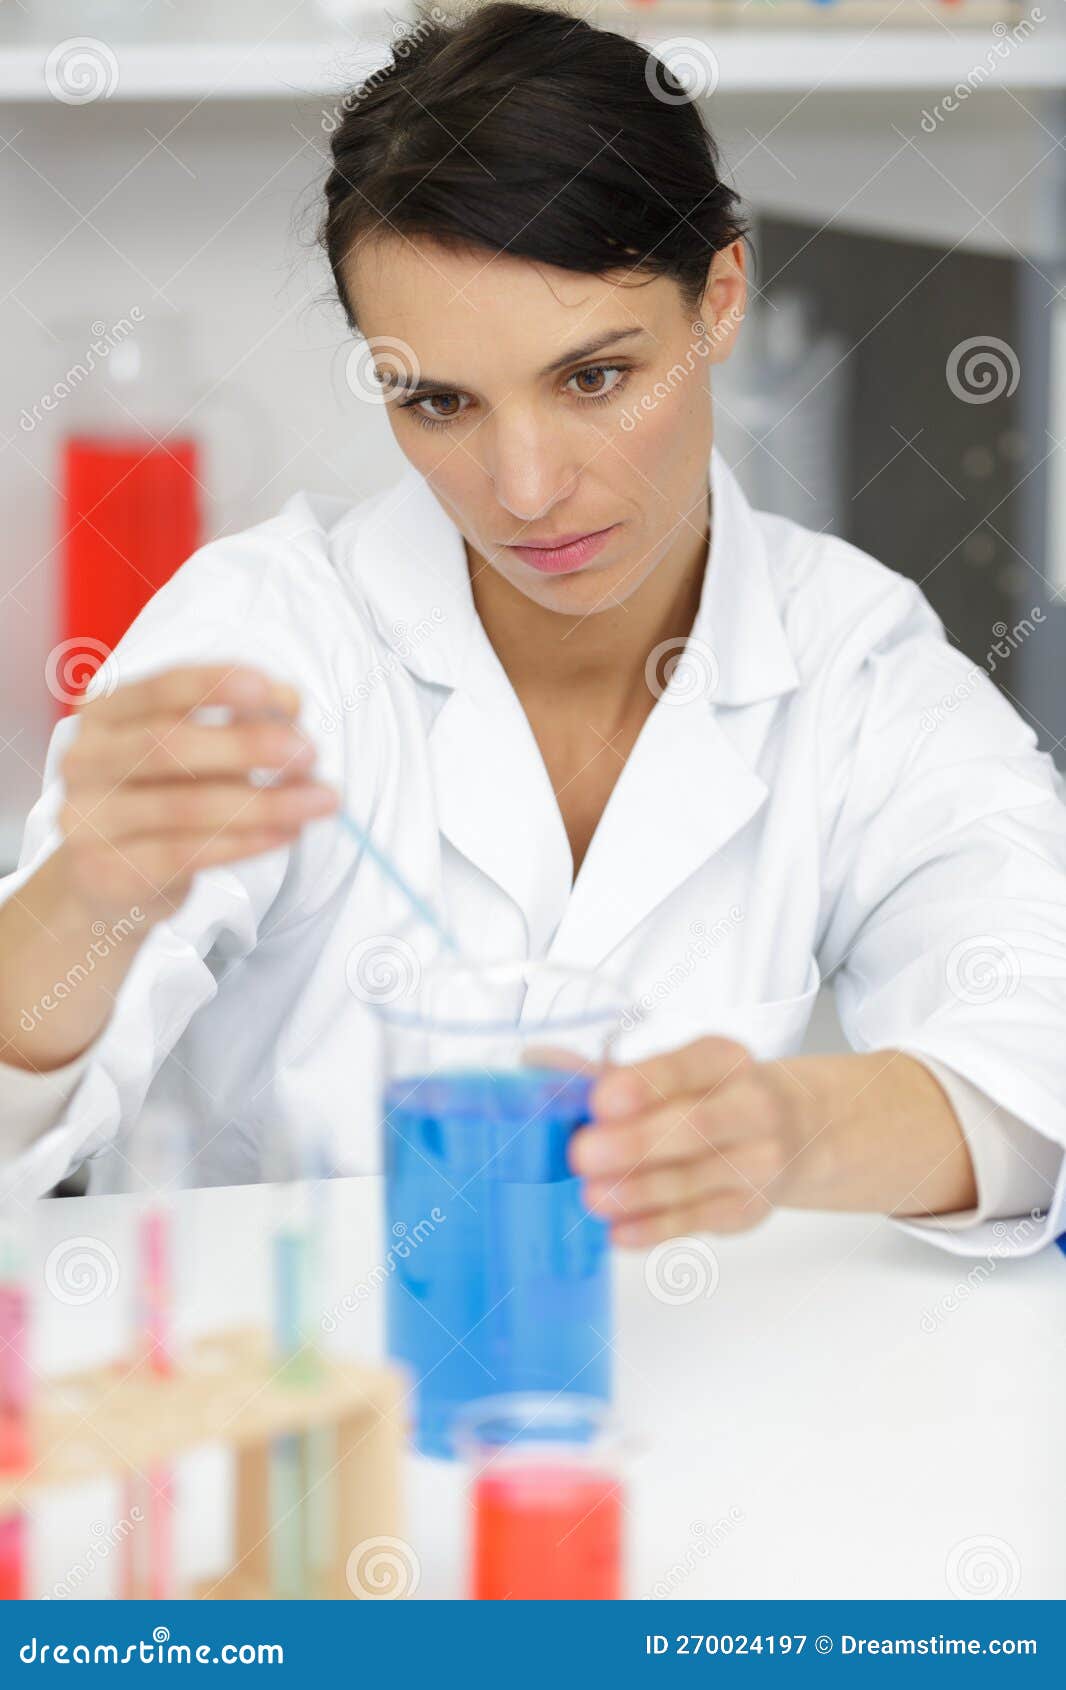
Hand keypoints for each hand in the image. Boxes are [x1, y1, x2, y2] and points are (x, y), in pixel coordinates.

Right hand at [57, 663, 339, 924]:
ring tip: (319, 800)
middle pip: (170, 745)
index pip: (158, 689)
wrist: (105, 881)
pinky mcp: (109, 872)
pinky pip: (187, 853)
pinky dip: (246, 842)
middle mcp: (84, 761)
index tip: (271, 689)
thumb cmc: (158, 799)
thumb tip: (289, 701)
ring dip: (265, 802)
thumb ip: (237, 721)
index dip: (214, 685)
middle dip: (247, 746)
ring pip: (186, 806)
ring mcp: (89, 819)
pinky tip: (289, 832)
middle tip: (309, 753)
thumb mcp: (194, 755)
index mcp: (103, 716)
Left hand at [566, 1036, 809, 1246]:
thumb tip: (538, 1062)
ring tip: (591, 1196)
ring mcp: (758, 1161)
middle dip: (634, 1144)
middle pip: (692, 1127)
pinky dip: (655, 1229)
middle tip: (581, 1154)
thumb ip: (609, 1073)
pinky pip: (697, 1221)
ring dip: (637, 1192)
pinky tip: (620, 1231)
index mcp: (724, 1059)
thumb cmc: (708, 1097)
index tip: (602, 1100)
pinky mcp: (749, 1208)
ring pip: (692, 1180)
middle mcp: (751, 1105)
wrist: (790, 1132)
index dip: (644, 1085)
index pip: (685, 1067)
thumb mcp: (673, 1072)